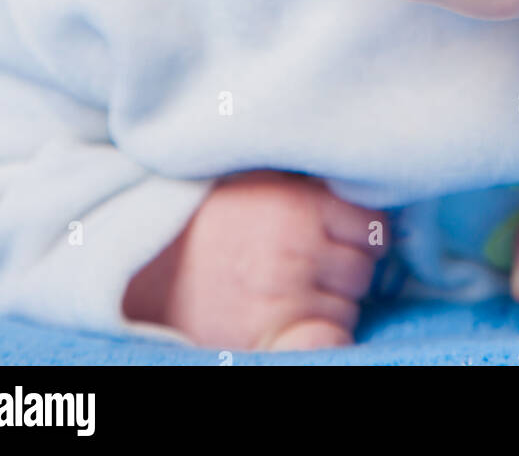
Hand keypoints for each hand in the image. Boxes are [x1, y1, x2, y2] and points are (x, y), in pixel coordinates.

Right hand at [123, 169, 389, 350]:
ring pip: (347, 309)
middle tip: (314, 263)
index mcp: (297, 205)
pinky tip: (304, 322)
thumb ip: (308, 185)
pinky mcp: (269, 337)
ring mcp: (284, 298)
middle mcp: (297, 252)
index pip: (370, 225)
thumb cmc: (207, 213)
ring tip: (294, 289)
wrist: (147, 259)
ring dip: (332, 303)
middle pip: (362, 271)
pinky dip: (324, 335)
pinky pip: (327, 339)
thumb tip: (359, 181)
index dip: (361, 231)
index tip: (344, 234)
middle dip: (347, 268)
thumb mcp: (259, 178)